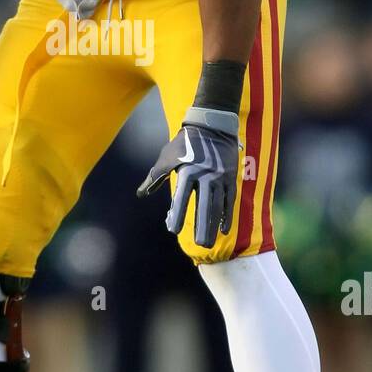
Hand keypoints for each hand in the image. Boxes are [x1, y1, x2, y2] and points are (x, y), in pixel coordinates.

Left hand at [137, 109, 240, 248]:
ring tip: (210, 242)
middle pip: (205, 206)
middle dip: (203, 227)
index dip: (178, 214)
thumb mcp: (167, 157)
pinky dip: (226, 215)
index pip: (182, 197)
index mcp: (188, 171)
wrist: (212, 125)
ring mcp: (221, 177)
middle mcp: (206, 175)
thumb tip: (140, 194)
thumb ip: (154, 177)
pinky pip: (230, 200)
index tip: (173, 230)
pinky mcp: (231, 177)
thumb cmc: (184, 143)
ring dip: (215, 225)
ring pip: (218, 206)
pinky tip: (223, 229)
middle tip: (201, 245)